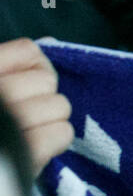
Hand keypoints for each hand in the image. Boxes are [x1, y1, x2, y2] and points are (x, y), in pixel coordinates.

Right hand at [0, 38, 72, 173]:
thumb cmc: (0, 133)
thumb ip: (11, 66)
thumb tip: (46, 46)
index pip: (28, 51)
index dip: (36, 67)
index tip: (30, 82)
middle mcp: (0, 94)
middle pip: (47, 80)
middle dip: (43, 98)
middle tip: (27, 115)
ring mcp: (10, 121)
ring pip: (60, 105)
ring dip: (51, 120)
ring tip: (30, 131)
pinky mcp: (24, 149)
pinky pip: (63, 132)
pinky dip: (55, 140)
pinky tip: (37, 147)